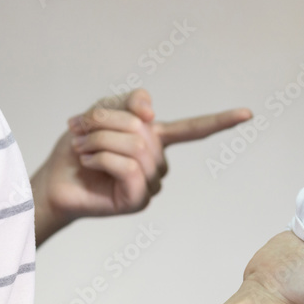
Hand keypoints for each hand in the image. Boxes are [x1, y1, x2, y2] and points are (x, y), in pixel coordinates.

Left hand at [31, 89, 251, 244]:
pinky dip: (103, 159)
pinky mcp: (137, 201)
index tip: (249, 113)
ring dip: (100, 140)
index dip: (220, 121)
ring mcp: (150, 185)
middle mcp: (158, 163)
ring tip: (82, 148)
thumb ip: (127, 102)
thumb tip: (151, 110)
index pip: (193, 130)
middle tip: (79, 129)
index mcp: (155, 140)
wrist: (53, 181)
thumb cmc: (77, 149)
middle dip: (106, 123)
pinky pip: (129, 168)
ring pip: (136, 147)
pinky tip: (88, 163)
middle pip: (145, 130)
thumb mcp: (100, 113)